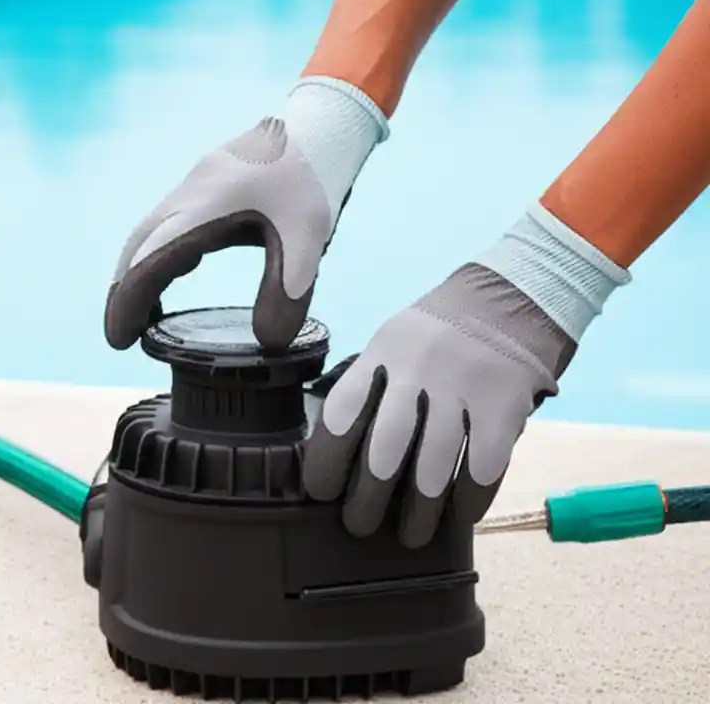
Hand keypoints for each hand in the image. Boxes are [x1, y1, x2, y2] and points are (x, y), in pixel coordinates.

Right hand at [103, 78, 388, 350]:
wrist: (323, 123)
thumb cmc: (316, 176)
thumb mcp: (309, 238)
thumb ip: (288, 292)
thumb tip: (270, 342)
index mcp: (208, 206)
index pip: (153, 259)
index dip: (131, 301)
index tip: (120, 339)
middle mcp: (189, 193)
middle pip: (137, 247)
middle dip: (123, 292)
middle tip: (120, 335)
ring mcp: (193, 186)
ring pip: (147, 234)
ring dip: (136, 273)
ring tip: (140, 315)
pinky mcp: (203, 185)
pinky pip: (165, 224)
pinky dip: (156, 255)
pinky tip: (173, 274)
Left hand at [302, 262, 576, 547]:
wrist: (512, 298)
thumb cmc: (438, 336)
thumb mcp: (392, 344)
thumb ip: (369, 388)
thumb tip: (339, 453)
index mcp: (382, 354)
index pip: (343, 413)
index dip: (327, 459)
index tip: (322, 492)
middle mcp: (418, 371)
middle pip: (384, 449)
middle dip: (368, 499)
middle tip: (361, 525)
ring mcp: (464, 389)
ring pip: (434, 467)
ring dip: (419, 512)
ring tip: (411, 535)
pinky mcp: (505, 407)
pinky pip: (483, 467)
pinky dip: (469, 499)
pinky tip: (459, 516)